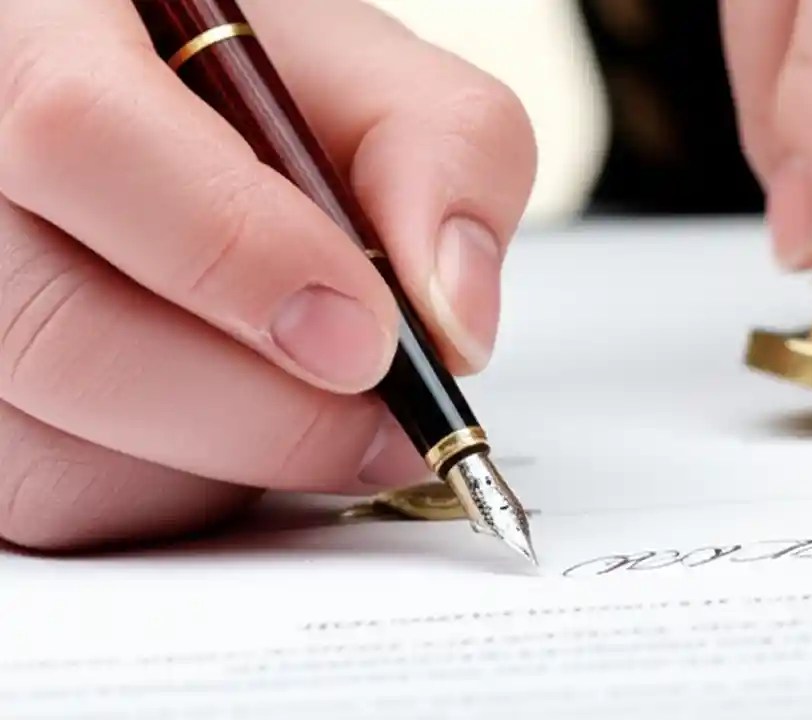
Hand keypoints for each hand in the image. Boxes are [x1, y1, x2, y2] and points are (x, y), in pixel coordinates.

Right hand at [0, 0, 535, 549]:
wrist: (183, 113)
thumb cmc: (261, 93)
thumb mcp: (374, 80)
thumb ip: (447, 155)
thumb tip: (453, 320)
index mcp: (36, 32)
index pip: (81, 132)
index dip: (236, 253)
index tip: (366, 335)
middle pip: (56, 333)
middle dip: (263, 415)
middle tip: (380, 422)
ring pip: (53, 455)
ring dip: (225, 466)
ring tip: (307, 399)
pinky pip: (61, 500)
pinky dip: (178, 491)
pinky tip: (231, 414)